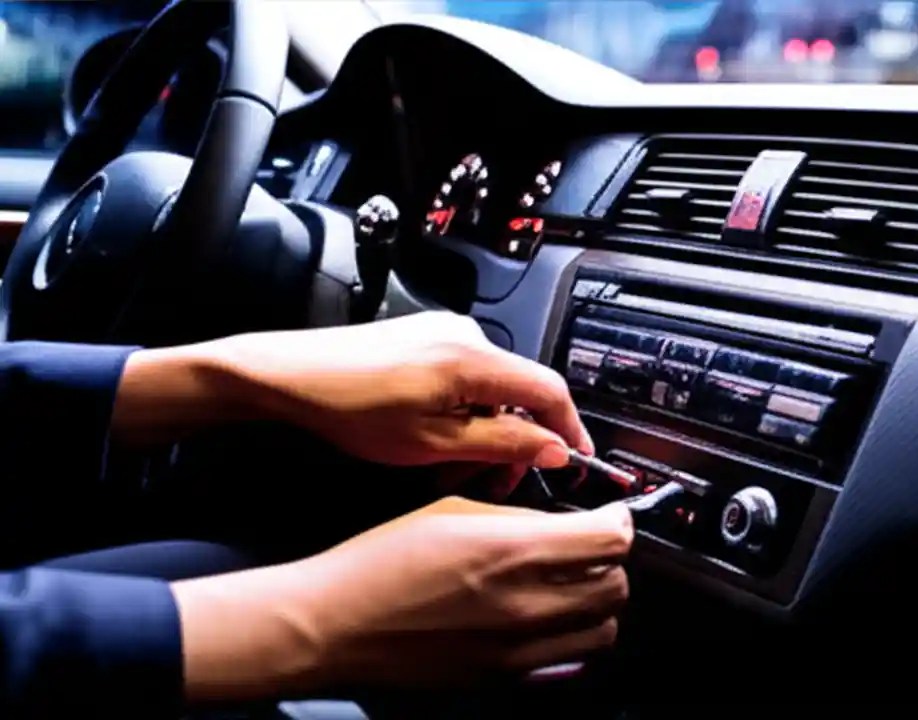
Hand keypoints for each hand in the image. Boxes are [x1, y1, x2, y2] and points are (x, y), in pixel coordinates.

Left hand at [114, 312, 592, 474]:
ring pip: (491, 389)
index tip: (577, 460)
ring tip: (456, 469)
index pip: (550, 391)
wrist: (289, 375)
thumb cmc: (351, 407)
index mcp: (476, 358)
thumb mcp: (434, 443)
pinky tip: (439, 441)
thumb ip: (502, 442)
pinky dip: (465, 412)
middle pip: (520, 391)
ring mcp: (445, 332)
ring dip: (486, 430)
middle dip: (518, 440)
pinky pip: (465, 377)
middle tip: (500, 482)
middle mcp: (468, 335)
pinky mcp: (425, 337)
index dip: (571, 429)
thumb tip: (553, 449)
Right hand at [173, 500, 633, 699]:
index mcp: (513, 551)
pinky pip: (569, 662)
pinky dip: (573, 639)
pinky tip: (551, 620)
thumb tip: (560, 521)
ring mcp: (518, 649)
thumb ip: (518, 516)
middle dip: (612, 560)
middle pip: (616, 584)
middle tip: (591, 547)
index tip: (611, 514)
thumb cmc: (380, 562)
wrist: (335, 623)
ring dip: (598, 602)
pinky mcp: (504, 679)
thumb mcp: (453, 510)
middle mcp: (525, 604)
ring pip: (603, 628)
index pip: (611, 539)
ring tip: (572, 585)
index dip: (619, 520)